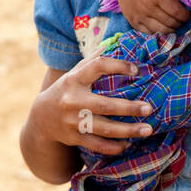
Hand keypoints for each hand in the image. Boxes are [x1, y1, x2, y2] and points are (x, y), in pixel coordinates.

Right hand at [31, 56, 152, 155]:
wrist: (41, 118)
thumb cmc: (67, 91)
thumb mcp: (75, 74)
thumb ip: (93, 62)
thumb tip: (117, 43)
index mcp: (74, 79)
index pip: (97, 67)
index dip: (118, 66)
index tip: (137, 70)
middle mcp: (72, 100)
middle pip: (104, 105)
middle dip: (128, 107)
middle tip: (149, 108)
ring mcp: (72, 121)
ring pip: (104, 128)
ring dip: (128, 130)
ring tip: (148, 129)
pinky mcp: (73, 138)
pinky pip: (96, 145)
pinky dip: (113, 147)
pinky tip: (128, 144)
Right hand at [99, 0, 189, 33]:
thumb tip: (189, 2)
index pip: (177, 13)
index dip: (186, 16)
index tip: (188, 14)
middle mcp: (147, 8)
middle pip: (171, 24)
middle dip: (180, 23)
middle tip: (181, 19)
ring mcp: (139, 17)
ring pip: (162, 31)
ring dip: (170, 29)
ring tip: (173, 23)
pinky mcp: (133, 22)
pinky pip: (150, 33)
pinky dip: (158, 32)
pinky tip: (161, 25)